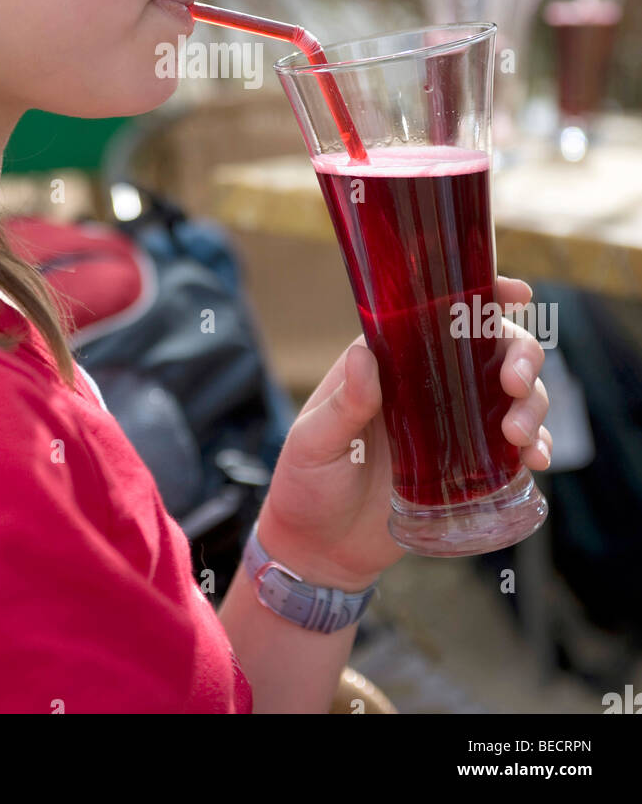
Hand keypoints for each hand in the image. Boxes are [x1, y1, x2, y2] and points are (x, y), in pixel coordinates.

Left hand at [257, 276, 551, 592]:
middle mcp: (426, 383)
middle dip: (519, 355)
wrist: (319, 549)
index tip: (515, 294)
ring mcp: (451, 424)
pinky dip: (536, 446)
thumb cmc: (306, 484)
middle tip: (515, 384)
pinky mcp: (467, 466)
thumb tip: (364, 356)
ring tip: (521, 437)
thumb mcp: (314, 442)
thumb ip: (342, 406)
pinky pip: (513, 447)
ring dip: (533, 404)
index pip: (437, 315)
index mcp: (387, 361)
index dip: (481, 297)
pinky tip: (538, 460)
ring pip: (511, 395)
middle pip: (491, 349)